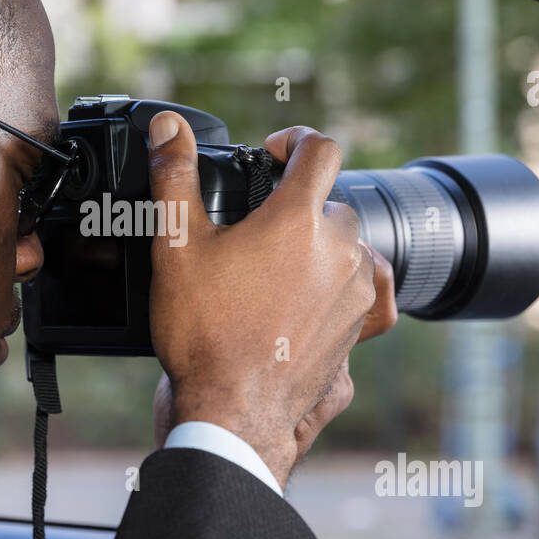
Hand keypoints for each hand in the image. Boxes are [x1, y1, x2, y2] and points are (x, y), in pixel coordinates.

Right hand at [145, 112, 393, 488]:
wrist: (231, 411)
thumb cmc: (203, 333)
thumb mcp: (176, 247)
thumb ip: (173, 176)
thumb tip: (167, 127)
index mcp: (298, 218)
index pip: (320, 149)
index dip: (294, 140)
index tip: (272, 152)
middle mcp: (340, 248)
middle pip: (329, 202)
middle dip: (296, 207)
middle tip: (254, 233)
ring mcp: (357, 290)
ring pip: (347, 244)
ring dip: (318, 247)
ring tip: (273, 272)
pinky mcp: (361, 327)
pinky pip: (371, 288)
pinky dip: (345, 281)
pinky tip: (321, 291)